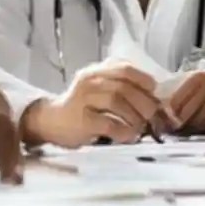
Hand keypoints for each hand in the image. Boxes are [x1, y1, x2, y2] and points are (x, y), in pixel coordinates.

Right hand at [19, 62, 173, 148]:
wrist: (50, 122)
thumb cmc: (80, 108)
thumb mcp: (97, 89)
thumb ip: (119, 87)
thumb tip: (152, 97)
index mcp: (95, 72)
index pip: (124, 69)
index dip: (143, 80)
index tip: (154, 92)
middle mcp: (89, 82)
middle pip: (123, 87)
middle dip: (143, 102)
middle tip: (152, 116)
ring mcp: (83, 100)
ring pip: (116, 101)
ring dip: (135, 116)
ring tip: (140, 128)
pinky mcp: (82, 121)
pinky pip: (108, 124)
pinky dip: (123, 131)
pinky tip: (128, 137)